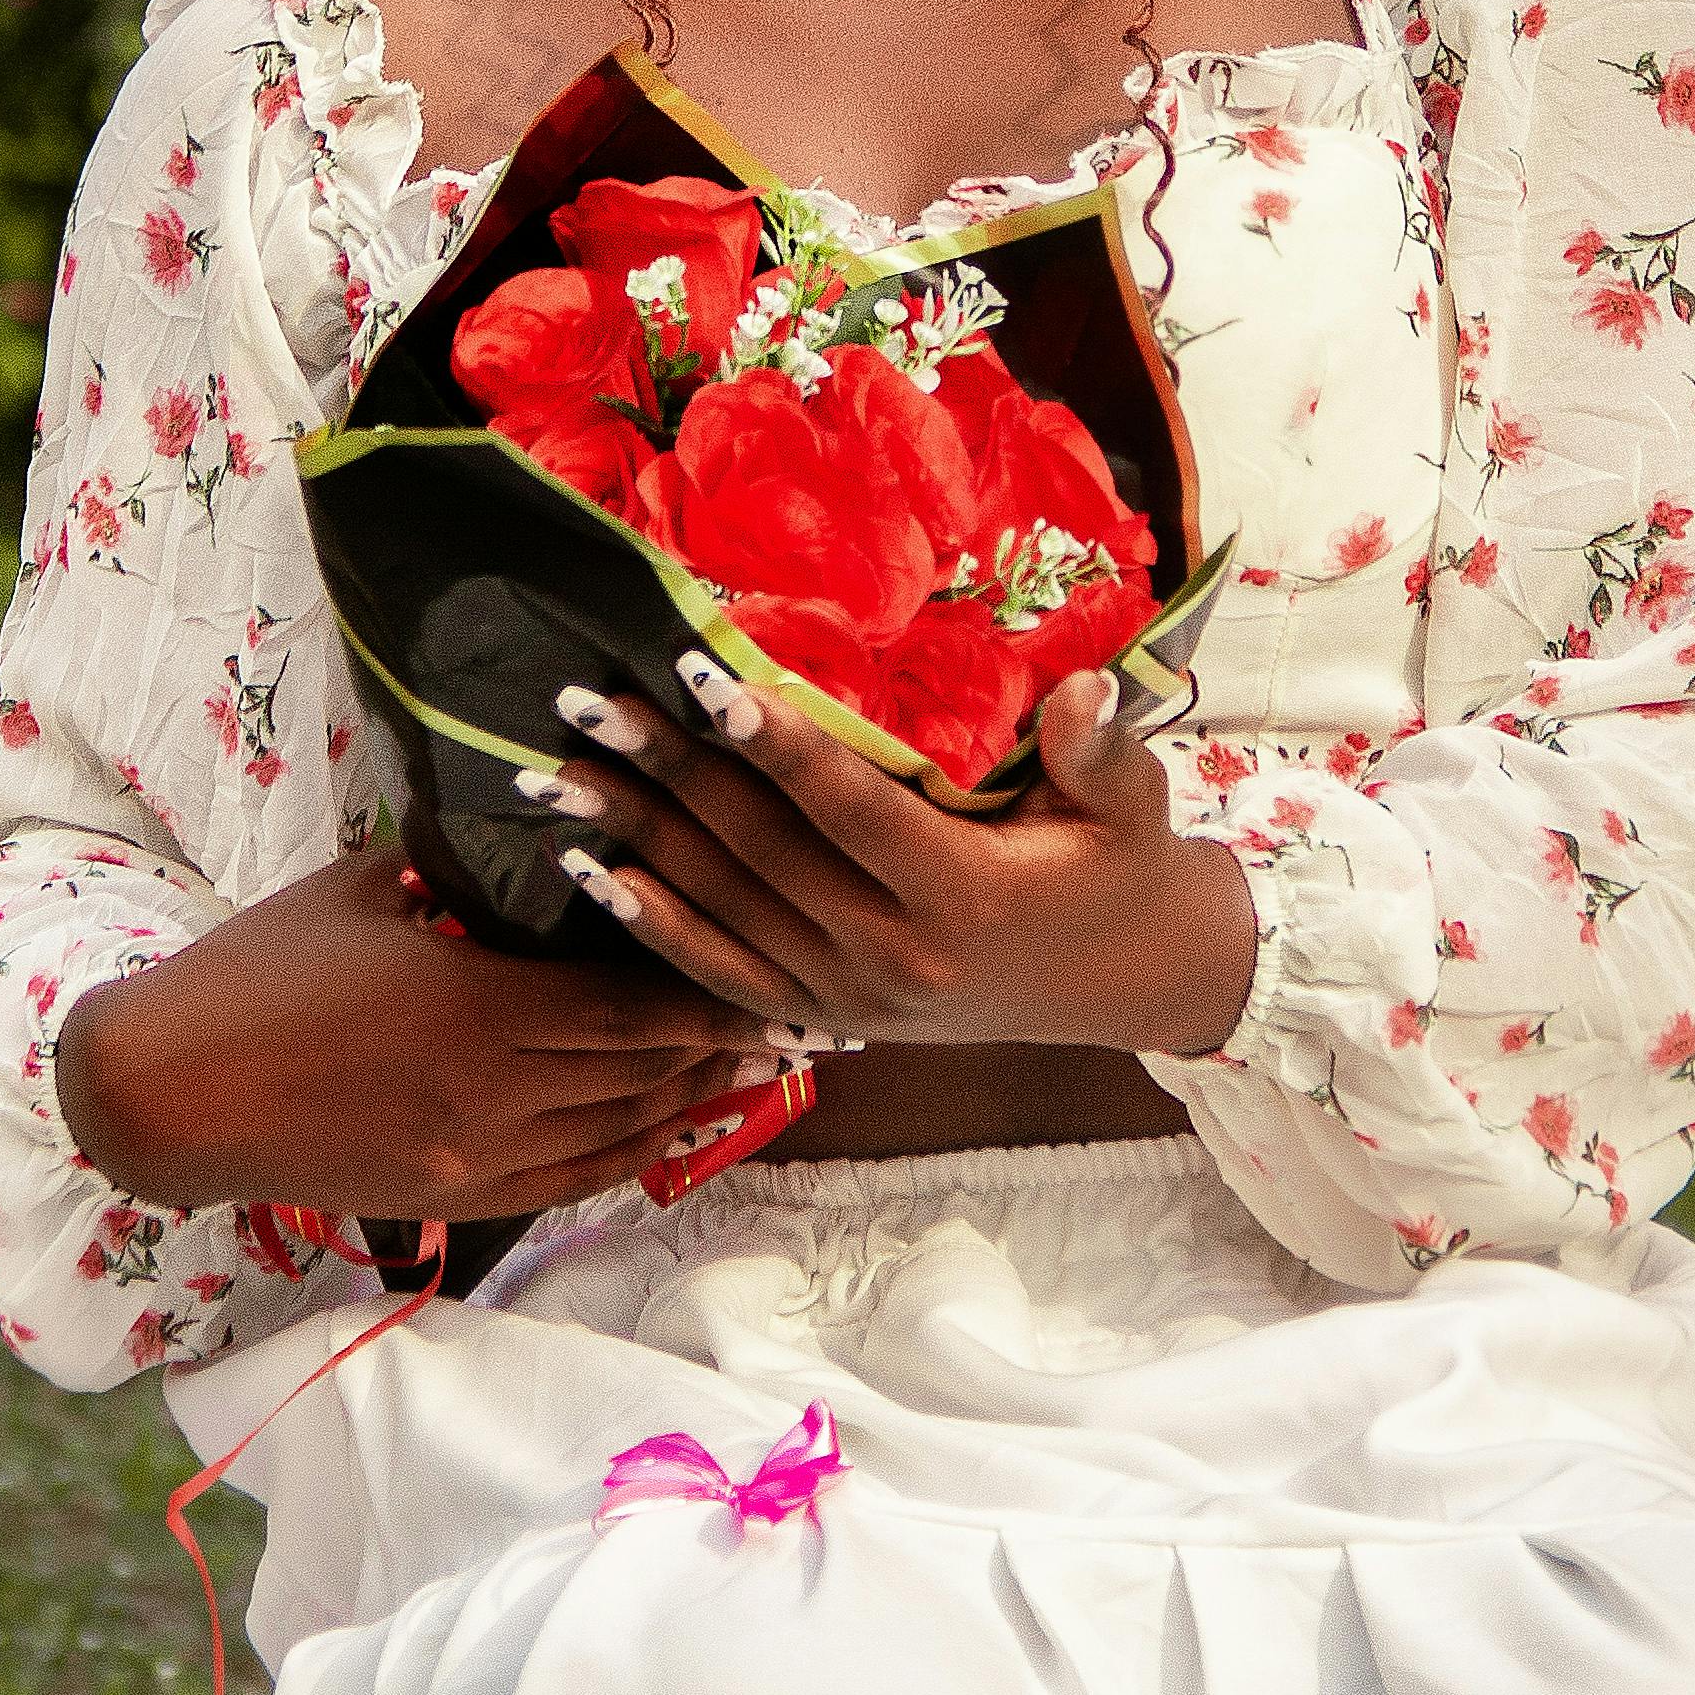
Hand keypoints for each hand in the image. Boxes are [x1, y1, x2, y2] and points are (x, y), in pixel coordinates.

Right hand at [55, 843, 796, 1223]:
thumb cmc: (262, 969)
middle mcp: (492, 1089)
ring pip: (619, 1128)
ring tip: (760, 1063)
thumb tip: (531, 812)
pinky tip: (676, 1128)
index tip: (764, 955)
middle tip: (792, 1007)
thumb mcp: (365, 889)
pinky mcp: (453, 1194)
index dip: (706, 986)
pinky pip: (574, 1178)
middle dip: (722, 1040)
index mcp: (475, 1003)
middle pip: (643, 1069)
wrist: (175, 1089)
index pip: (629, 1002)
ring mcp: (476, 1154)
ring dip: (695, 1097)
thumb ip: (458, 865)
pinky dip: (637, 1151)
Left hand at [538, 662, 1260, 1059]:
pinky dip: (650, 925)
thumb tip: (1084, 688)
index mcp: (963, 897)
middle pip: (761, 854)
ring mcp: (847, 996)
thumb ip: (1101, 748)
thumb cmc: (1118, 868)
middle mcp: (893, 958)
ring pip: (722, 909)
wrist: (1122, 981)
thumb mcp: (1133, 806)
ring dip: (635, 836)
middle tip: (592, 699)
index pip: (849, 810)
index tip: (705, 678)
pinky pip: (719, 975)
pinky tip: (589, 869)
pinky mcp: (824, 1016)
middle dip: (669, 771)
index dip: (776, 744)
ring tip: (560, 767)